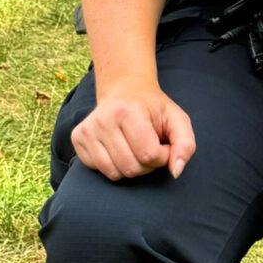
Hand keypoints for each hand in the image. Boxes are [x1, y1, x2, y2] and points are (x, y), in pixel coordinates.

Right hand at [71, 84, 195, 180]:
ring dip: (131, 167)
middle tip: (148, 146)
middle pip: (132, 168)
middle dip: (147, 164)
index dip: (163, 156)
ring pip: (115, 173)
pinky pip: (100, 170)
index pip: (150, 155)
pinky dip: (114, 166)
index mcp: (128, 111)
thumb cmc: (153, 109)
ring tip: (134, 147)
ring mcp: (87, 129)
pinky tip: (118, 148)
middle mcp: (103, 120)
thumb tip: (176, 172)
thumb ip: (185, 145)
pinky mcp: (77, 138)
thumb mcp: (177, 119)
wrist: (124, 90)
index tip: (163, 143)